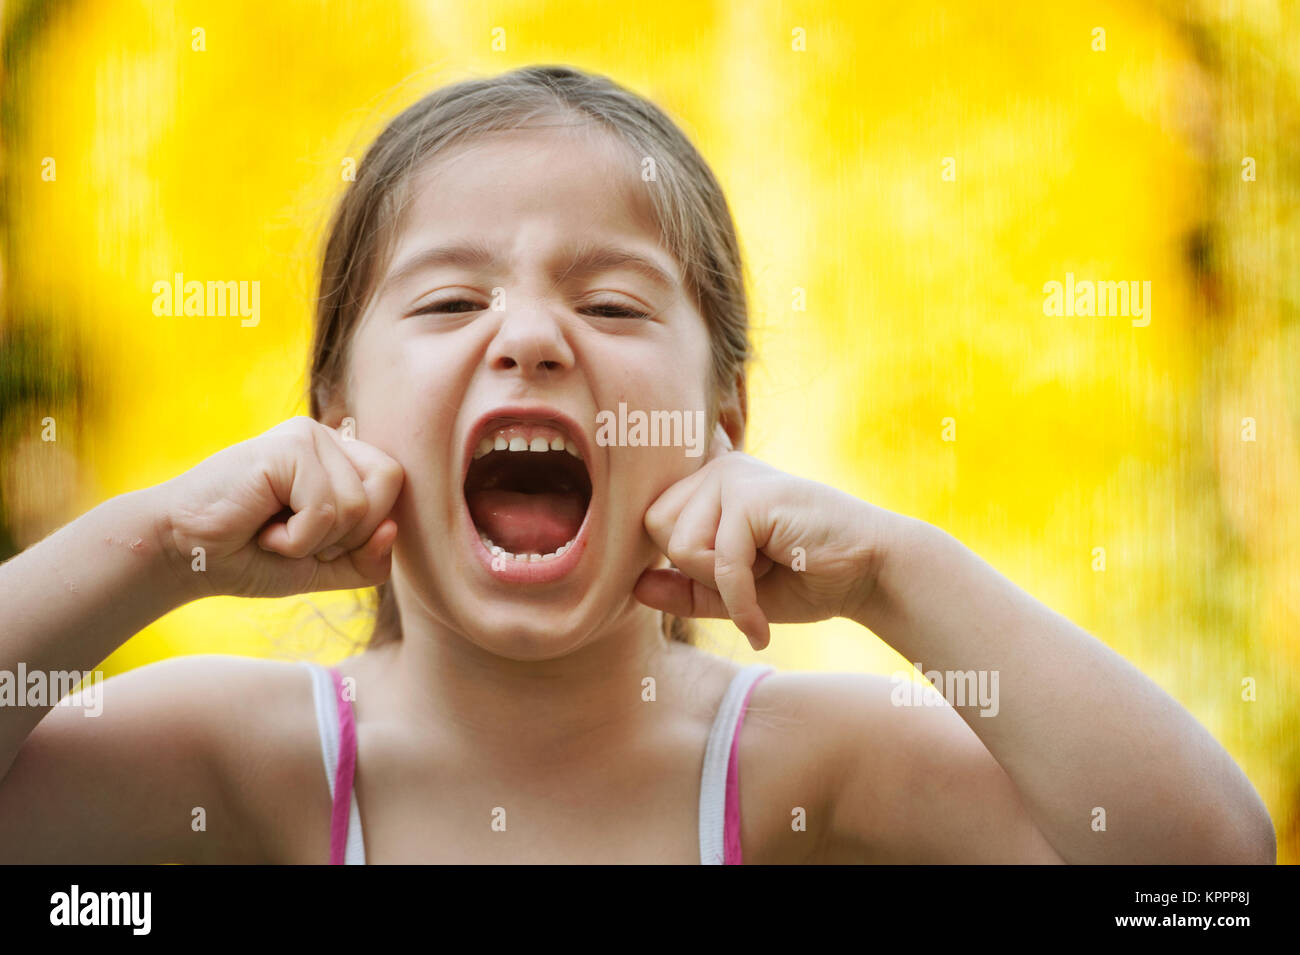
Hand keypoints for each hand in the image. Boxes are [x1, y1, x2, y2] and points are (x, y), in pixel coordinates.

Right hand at [157, 417, 403, 598]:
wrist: (182, 554)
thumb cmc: (249, 557)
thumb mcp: (323, 567)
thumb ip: (367, 558)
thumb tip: (393, 530)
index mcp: (340, 458)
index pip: (394, 485)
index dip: (364, 529)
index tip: (314, 540)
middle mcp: (327, 438)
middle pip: (388, 487)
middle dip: (347, 534)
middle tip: (295, 535)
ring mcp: (307, 437)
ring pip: (359, 506)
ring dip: (314, 540)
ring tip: (272, 530)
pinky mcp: (288, 447)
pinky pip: (327, 510)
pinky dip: (297, 539)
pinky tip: (261, 528)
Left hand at [633, 426, 886, 649]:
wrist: (871, 575)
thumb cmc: (807, 579)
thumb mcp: (733, 593)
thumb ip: (684, 589)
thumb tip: (633, 586)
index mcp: (710, 482)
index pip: (651, 524)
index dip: (683, 565)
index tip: (731, 581)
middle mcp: (719, 468)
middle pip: (655, 529)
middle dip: (698, 571)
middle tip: (751, 575)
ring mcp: (735, 474)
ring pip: (679, 545)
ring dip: (722, 583)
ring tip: (768, 573)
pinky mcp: (753, 495)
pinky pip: (717, 561)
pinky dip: (739, 602)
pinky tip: (762, 622)